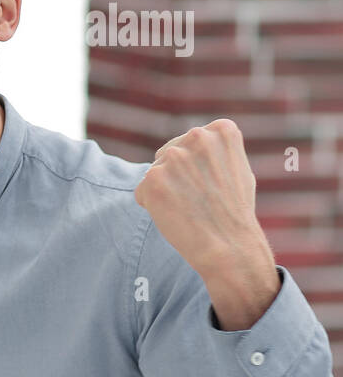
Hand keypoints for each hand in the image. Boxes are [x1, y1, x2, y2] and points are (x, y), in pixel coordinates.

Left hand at [134, 118, 278, 328]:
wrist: (230, 246)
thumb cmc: (234, 211)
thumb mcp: (236, 167)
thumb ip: (213, 149)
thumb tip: (193, 138)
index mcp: (221, 130)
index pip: (190, 143)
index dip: (198, 168)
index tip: (213, 184)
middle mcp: (197, 136)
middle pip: (169, 155)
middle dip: (177, 178)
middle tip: (199, 200)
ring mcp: (173, 157)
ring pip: (155, 173)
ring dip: (165, 191)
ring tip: (189, 208)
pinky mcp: (153, 178)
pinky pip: (142, 191)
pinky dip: (152, 206)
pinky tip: (175, 215)